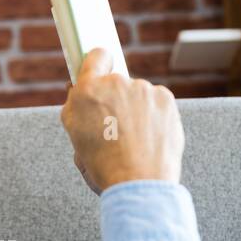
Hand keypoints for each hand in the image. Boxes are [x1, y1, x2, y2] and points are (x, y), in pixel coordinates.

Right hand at [59, 48, 183, 194]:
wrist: (138, 184)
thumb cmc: (104, 168)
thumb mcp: (76, 139)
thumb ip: (76, 110)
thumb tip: (77, 92)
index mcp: (86, 92)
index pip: (95, 57)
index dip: (98, 65)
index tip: (102, 73)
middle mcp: (115, 83)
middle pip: (117, 82)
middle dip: (116, 100)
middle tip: (116, 128)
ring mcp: (142, 88)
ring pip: (138, 94)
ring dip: (136, 109)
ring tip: (135, 140)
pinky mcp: (164, 98)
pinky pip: (156, 101)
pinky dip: (154, 115)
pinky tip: (150, 137)